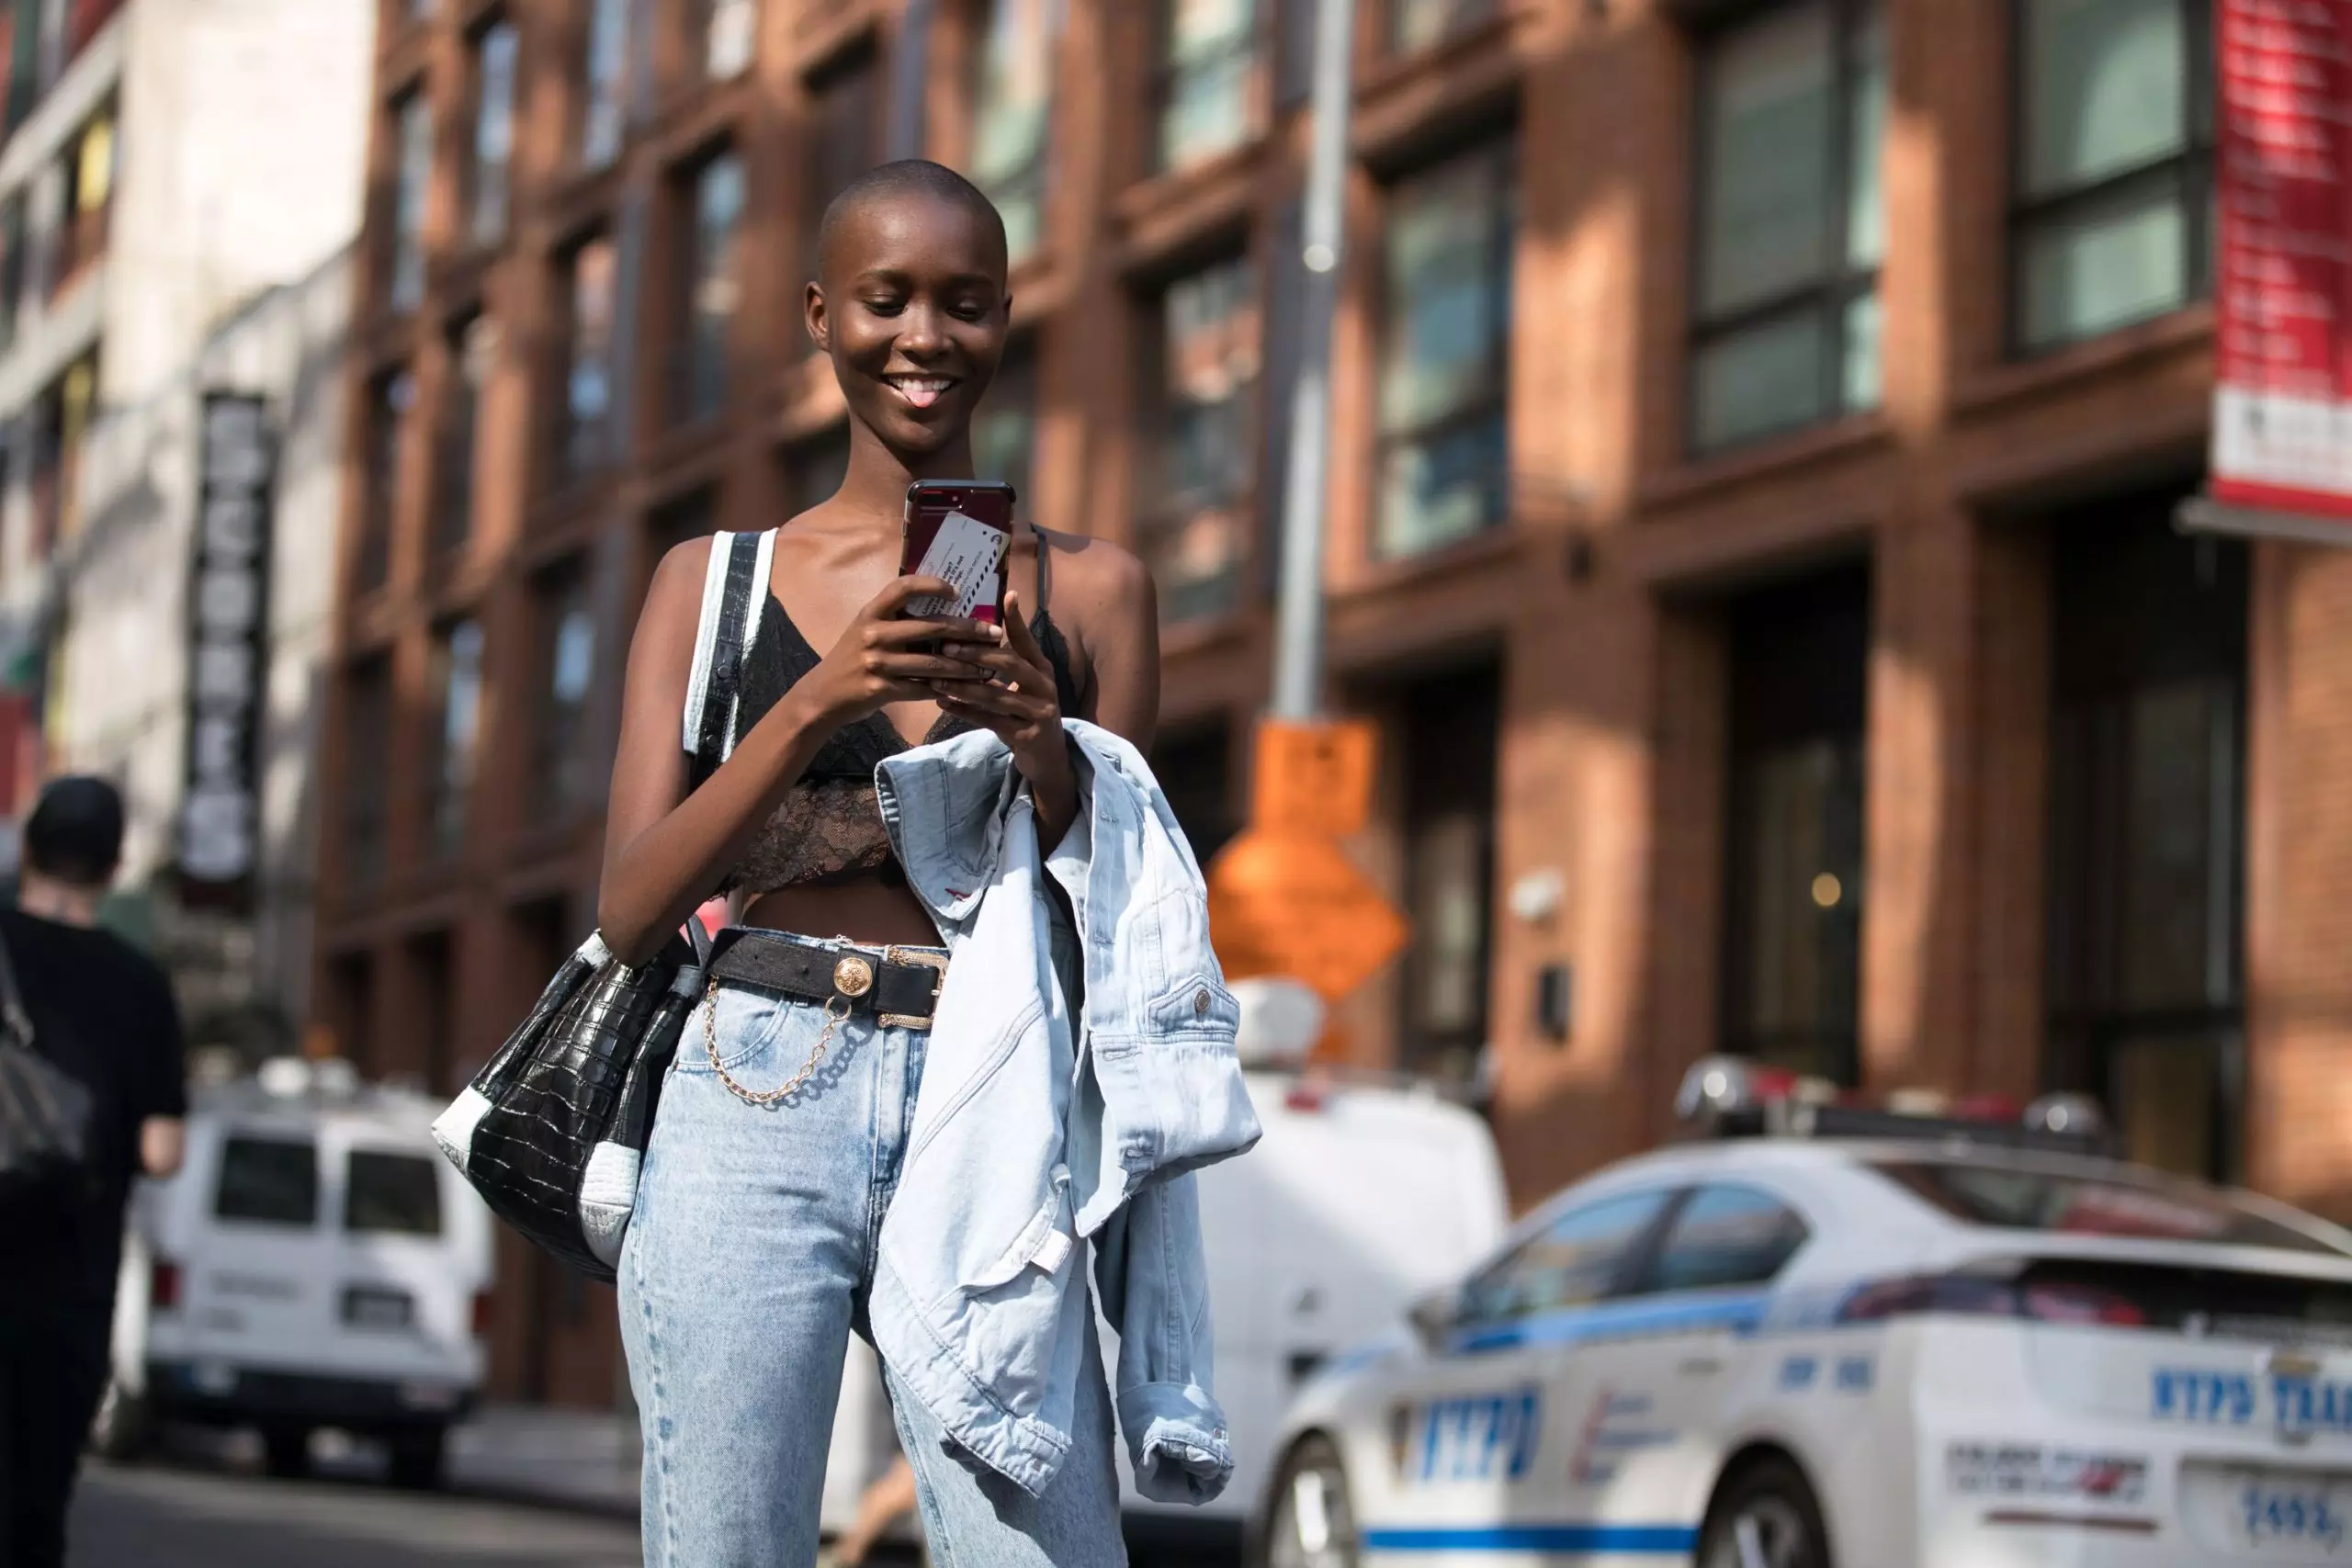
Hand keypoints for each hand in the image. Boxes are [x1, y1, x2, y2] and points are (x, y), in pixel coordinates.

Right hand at [802, 575, 999, 726]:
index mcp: (871, 612)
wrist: (823, 695)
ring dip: (965, 666)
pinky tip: (964, 689)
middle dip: (968, 630)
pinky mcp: (881, 689)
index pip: (903, 587)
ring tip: (988, 667)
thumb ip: (894, 619)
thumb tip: (941, 607)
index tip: (958, 591)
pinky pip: (922, 688)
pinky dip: (945, 689)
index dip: (932, 585)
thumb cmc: (852, 658)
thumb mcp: (865, 629)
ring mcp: (877, 662)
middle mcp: (874, 633)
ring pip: (933, 663)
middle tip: (994, 633)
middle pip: (931, 627)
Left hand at [931, 589, 1072, 794]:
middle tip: (946, 646)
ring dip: (963, 686)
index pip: (1027, 640)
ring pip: (996, 695)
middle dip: (976, 654)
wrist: (1048, 757)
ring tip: (936, 679)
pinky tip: (943, 703)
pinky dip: (964, 711)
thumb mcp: (1023, 684)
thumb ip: (1008, 661)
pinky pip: (990, 721)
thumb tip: (975, 633)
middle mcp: (1044, 687)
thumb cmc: (1027, 712)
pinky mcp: (1027, 735)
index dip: (1016, 619)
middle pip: (1010, 663)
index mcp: (1042, 669)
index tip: (1006, 595)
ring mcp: (1038, 712)